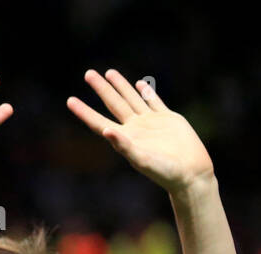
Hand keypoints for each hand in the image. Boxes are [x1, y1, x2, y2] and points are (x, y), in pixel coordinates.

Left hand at [67, 70, 213, 193]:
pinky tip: (139, 84)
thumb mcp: (141, 159)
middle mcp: (135, 128)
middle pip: (113, 104)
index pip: (98, 122)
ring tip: (109, 72)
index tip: (70, 100)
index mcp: (124, 138)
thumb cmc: (164, 172)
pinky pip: (154, 101)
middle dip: (101, 89)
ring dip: (121, 86)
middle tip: (88, 73)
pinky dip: (147, 92)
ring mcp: (151, 122)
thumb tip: (105, 130)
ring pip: (132, 99)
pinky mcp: (168, 119)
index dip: (84, 111)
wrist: (190, 173)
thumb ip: (123, 146)